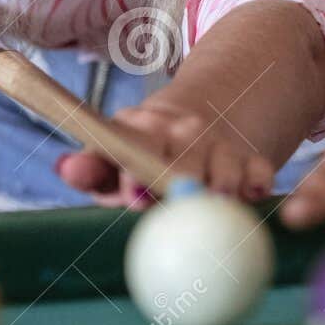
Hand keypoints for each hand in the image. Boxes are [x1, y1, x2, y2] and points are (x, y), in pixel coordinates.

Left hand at [57, 97, 276, 207]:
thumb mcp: (115, 153)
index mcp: (144, 128)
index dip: (133, 172)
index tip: (132, 193)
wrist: (201, 118)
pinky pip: (258, 173)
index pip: (136, 147)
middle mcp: (184, 132)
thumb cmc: (146, 152)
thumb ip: (92, 167)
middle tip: (177, 203)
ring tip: (214, 206)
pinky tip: (251, 196)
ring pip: (223, 171)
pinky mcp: (250, 157)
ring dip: (220, 191)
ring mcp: (220, 143)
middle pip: (183, 164)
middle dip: (179, 187)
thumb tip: (66, 169)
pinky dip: (256, 185)